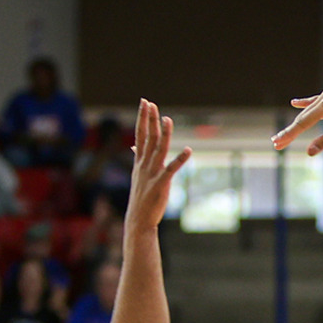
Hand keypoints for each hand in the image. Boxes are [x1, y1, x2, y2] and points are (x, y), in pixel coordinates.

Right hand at [123, 99, 192, 236]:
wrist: (138, 219)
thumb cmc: (141, 197)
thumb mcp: (138, 174)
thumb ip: (138, 158)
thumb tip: (134, 146)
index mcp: (139, 161)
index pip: (140, 134)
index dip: (142, 118)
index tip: (144, 103)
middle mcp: (144, 164)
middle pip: (147, 138)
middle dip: (149, 119)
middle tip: (150, 103)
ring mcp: (152, 173)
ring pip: (158, 150)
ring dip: (164, 134)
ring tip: (168, 119)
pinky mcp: (161, 184)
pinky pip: (171, 169)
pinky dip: (180, 159)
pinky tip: (189, 150)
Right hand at [272, 91, 322, 156]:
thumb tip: (310, 151)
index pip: (304, 123)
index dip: (290, 135)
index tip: (278, 144)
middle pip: (303, 117)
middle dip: (290, 131)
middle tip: (276, 144)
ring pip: (309, 111)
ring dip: (296, 122)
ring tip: (284, 134)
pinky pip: (316, 102)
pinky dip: (305, 104)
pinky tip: (295, 103)